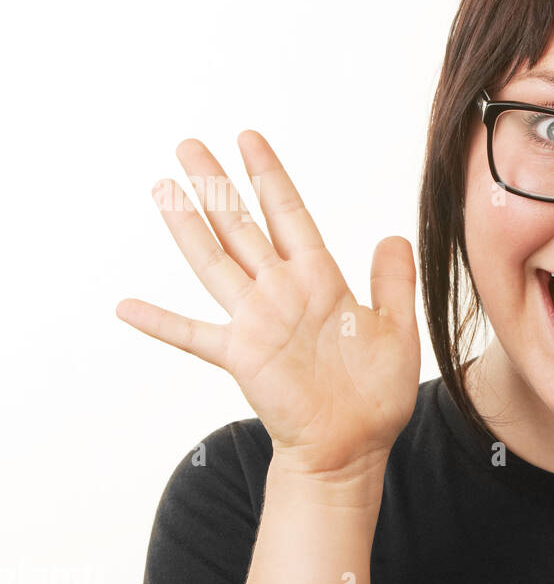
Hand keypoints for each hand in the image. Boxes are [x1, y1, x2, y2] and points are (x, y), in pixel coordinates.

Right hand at [116, 131, 419, 475]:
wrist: (354, 445)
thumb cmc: (376, 393)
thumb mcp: (397, 330)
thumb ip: (393, 283)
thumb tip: (394, 236)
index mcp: (319, 280)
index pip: (289, 215)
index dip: (269, 177)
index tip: (248, 138)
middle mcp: (282, 292)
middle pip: (242, 226)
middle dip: (216, 185)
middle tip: (188, 144)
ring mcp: (258, 322)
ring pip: (216, 262)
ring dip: (188, 226)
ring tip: (162, 187)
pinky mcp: (242, 357)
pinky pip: (194, 335)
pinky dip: (161, 322)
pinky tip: (126, 307)